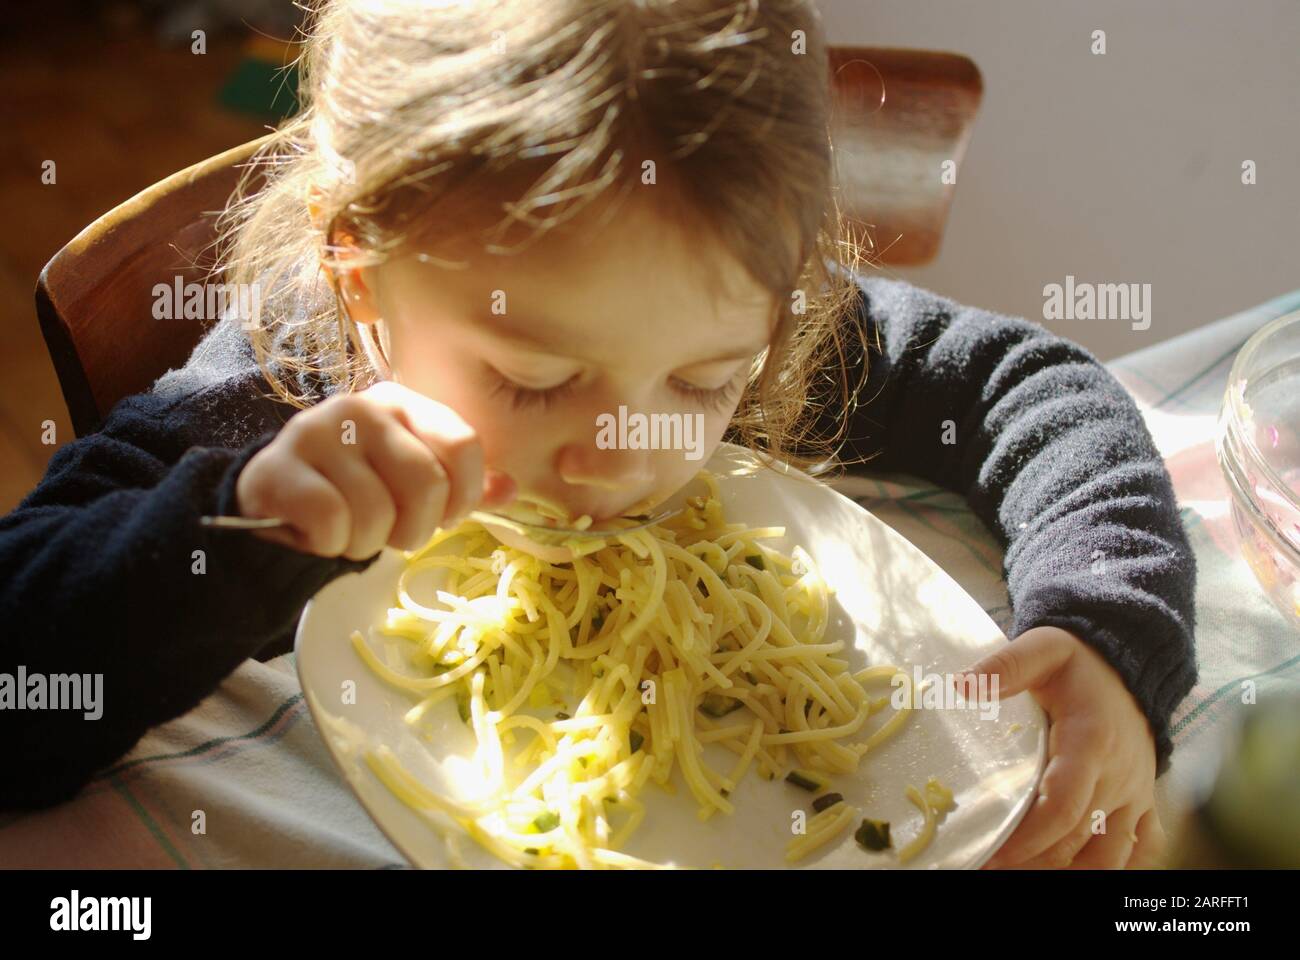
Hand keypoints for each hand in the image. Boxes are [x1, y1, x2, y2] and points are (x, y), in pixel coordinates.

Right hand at [236, 380, 515, 558]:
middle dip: (415, 530)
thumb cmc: (356, 490)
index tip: (444, 517)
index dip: (463, 496)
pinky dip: (330, 543)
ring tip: (350, 532)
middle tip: (393, 535)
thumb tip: (511, 490)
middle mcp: (362, 407)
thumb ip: (463, 486)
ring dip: (367, 543)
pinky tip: (319, 533)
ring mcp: (317, 432)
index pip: (463, 444)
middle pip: (427, 484)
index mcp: (404, 405)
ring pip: (376, 512)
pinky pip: (331, 522)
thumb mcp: (413, 482)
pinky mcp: (278, 467)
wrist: (275, 501)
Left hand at [958, 625, 1167, 868]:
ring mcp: (1135, 794)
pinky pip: (1144, 850)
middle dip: (1034, 861)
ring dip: (1070, 871)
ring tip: (1025, 871)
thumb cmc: (1078, 663)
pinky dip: (1115, 869)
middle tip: (989, 865)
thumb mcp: (1042, 649)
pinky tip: (1077, 872)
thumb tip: (962, 684)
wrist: (1130, 665)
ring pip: (1111, 856)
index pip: (1062, 805)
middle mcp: (1119, 776)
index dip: (1029, 838)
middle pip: (1078, 839)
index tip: (994, 853)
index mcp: (1091, 742)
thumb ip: (1006, 666)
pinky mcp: (1145, 803)